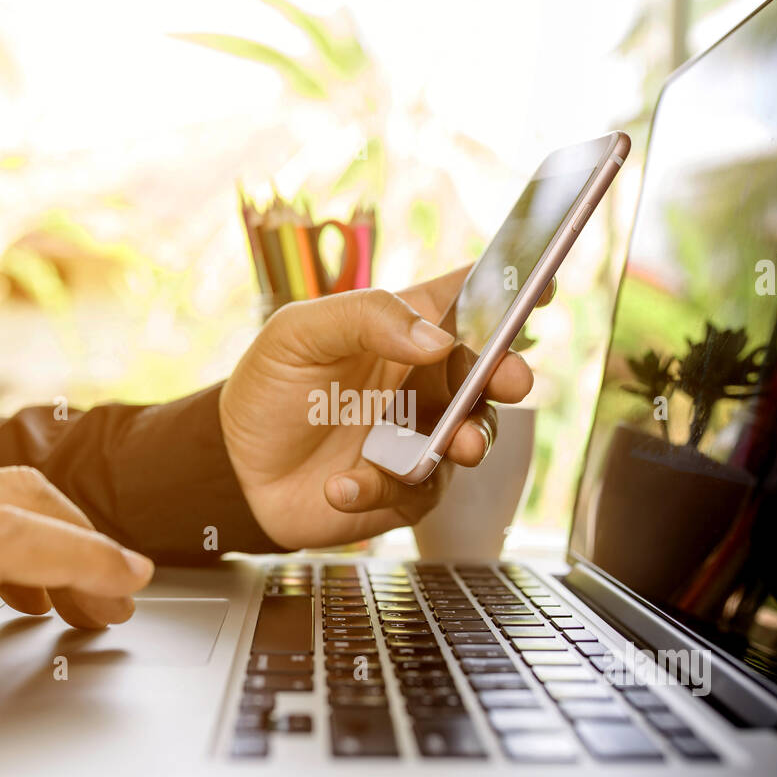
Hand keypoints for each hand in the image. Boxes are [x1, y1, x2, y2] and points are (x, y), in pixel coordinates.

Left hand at [219, 269, 543, 547]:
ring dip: (467, 439)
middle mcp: (423, 381)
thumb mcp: (299, 334)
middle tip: (511, 381)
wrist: (237, 468)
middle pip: (485, 373)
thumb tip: (436, 339)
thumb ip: (366, 318)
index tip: (540, 286)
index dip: (509, 290)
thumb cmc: (269, 388)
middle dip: (507, 375)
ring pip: (470, 436)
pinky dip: (380, 488)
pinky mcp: (407, 489)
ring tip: (455, 446)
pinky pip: (417, 490)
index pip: (465, 301)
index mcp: (403, 330)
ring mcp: (420, 436)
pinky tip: (339, 485)